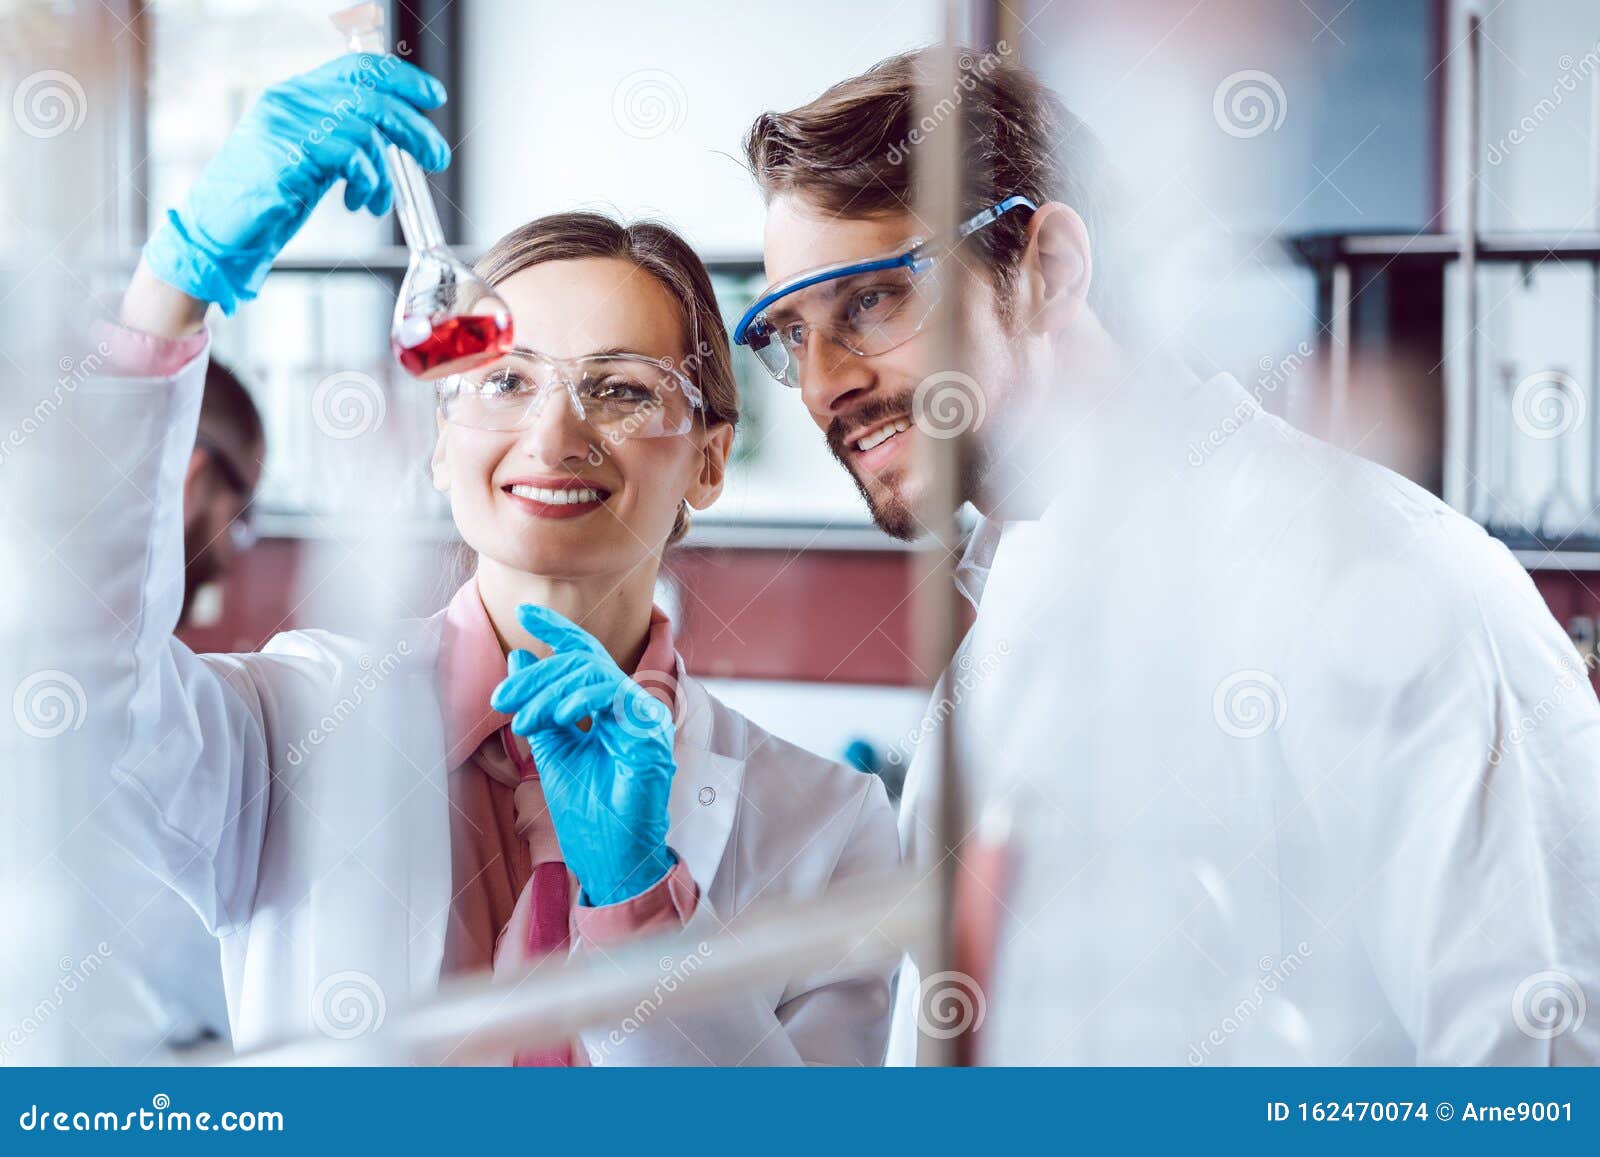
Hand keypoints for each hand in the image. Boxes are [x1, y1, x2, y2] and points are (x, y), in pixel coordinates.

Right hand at [142, 53, 449, 314]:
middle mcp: (289, 101)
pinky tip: (359, 203)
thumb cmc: (265, 204)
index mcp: (294, 96)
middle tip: (436, 158)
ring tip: (378, 200)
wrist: (217, 234)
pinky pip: (349, 154)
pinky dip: (368, 182)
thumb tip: (392, 140)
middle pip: (371, 95)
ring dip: (386, 171)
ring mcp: (286, 124)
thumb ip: (342, 142)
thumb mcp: (312, 162)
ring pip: (366, 127)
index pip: (356, 67)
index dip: (401, 78)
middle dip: (415, 127)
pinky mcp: (287, 153)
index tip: (432, 96)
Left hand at [489, 605, 677, 906]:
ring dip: (550, 691)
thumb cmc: (589, 812)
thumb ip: (538, 708)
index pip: (583, 658)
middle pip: (581, 663)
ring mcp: (643, 718)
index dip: (556, 631)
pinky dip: (584, 698)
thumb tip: (517, 659)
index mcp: (607, 710)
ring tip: (523, 719)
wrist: (611, 857)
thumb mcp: (551, 752)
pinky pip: (616, 697)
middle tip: (499, 700)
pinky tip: (558, 715)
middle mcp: (628, 708)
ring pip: (594, 674)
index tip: (524, 613)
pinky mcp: (650, 734)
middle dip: (534, 676)